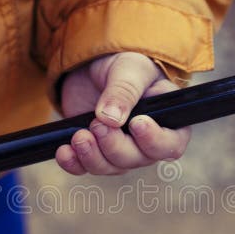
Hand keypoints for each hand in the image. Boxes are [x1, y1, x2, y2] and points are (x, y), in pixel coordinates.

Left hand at [55, 52, 190, 174]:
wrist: (94, 68)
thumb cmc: (125, 66)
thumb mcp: (128, 69)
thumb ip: (123, 91)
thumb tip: (110, 119)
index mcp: (167, 121)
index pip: (171, 144)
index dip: (155, 141)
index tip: (136, 123)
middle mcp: (147, 142)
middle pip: (136, 159)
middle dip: (115, 146)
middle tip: (97, 124)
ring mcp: (120, 150)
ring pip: (110, 167)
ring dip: (92, 156)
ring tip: (78, 135)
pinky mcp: (94, 152)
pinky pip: (85, 167)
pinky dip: (73, 163)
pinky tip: (63, 151)